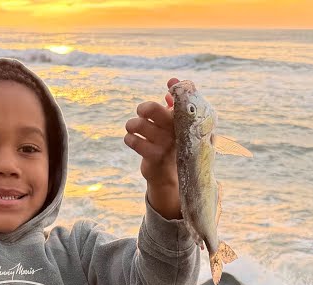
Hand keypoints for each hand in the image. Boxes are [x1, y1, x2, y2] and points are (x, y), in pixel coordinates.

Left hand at [124, 77, 180, 219]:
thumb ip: (175, 102)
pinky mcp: (155, 156)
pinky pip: (133, 140)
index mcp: (184, 120)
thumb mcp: (175, 123)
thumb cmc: (171, 143)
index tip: (169, 84)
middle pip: (152, 108)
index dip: (176, 87)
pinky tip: (132, 141)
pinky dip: (129, 139)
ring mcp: (167, 144)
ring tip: (133, 129)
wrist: (168, 174)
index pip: (182, 98)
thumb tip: (172, 81)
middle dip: (142, 109)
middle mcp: (178, 130)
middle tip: (142, 114)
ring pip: (138, 124)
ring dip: (131, 125)